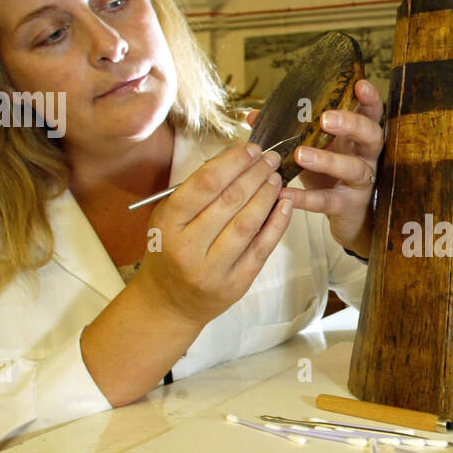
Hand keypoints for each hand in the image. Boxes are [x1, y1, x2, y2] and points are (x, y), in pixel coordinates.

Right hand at [136, 142, 293, 327]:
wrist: (170, 303)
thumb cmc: (170, 252)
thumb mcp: (167, 220)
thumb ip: (196, 193)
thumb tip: (235, 161)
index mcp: (167, 225)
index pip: (204, 185)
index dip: (232, 163)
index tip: (250, 149)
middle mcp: (188, 248)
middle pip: (229, 201)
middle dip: (255, 174)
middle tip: (271, 158)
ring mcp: (214, 268)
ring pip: (248, 223)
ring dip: (267, 195)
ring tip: (276, 177)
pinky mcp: (237, 283)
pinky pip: (262, 247)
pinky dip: (278, 223)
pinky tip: (286, 204)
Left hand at [245, 79, 382, 256]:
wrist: (345, 218)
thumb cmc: (329, 176)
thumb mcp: (313, 149)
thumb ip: (288, 131)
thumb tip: (253, 115)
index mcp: (358, 137)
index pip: (372, 113)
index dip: (369, 98)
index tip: (359, 85)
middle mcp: (365, 157)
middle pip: (371, 135)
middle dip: (352, 124)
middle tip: (326, 119)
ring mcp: (360, 183)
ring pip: (353, 168)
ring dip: (328, 160)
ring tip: (301, 154)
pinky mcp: (348, 206)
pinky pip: (328, 201)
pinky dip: (306, 198)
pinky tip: (286, 194)